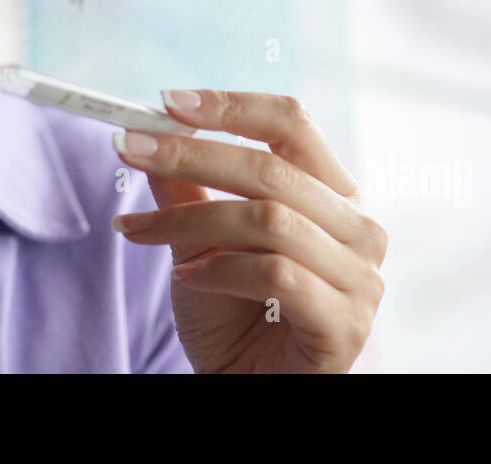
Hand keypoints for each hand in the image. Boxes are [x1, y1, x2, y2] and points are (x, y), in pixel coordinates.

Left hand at [113, 90, 387, 372]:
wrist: (247, 388)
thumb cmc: (233, 316)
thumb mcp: (198, 243)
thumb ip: (184, 191)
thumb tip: (145, 134)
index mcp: (330, 194)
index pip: (291, 125)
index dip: (231, 106)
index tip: (167, 102)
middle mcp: (356, 228)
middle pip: (272, 169)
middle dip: (191, 155)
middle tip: (130, 150)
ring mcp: (360, 277)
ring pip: (268, 221)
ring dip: (191, 222)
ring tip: (142, 233)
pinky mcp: (346, 323)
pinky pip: (277, 275)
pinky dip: (221, 271)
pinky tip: (189, 278)